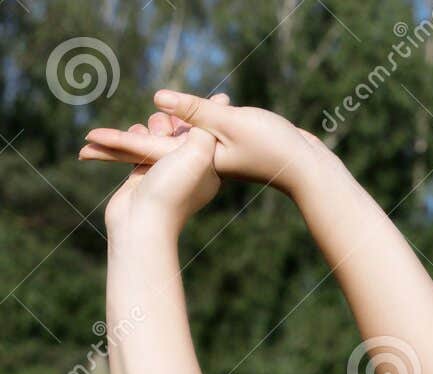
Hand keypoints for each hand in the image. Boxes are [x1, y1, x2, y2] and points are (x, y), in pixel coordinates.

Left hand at [80, 89, 329, 202]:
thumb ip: (193, 112)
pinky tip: (169, 126)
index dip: (116, 145)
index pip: (146, 151)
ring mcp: (207, 166)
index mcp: (193, 161)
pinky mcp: (219, 159)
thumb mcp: (228, 125)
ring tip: (121, 136)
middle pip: (150, 155)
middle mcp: (196, 168)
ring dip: (148, 140)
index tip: (87, 145)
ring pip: (167, 150)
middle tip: (87, 147)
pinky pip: (187, 147)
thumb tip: (156, 101)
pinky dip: (174, 135)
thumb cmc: (271, 146)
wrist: (303, 170)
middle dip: (122, 149)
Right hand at [81, 97, 227, 236]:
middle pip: (176, 129)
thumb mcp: (199, 154)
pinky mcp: (142, 175)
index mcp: (209, 167)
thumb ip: (207, 126)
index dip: (192, 119)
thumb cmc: (173, 189)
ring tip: (141, 136)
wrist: (141, 222)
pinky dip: (127, 139)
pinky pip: (136, 145)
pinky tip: (121, 140)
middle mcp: (188, 170)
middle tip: (162, 133)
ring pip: (154, 135)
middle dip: (163, 124)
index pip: (204, 130)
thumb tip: (222, 99)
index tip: (182, 122)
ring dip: (143, 130)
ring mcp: (165, 172)